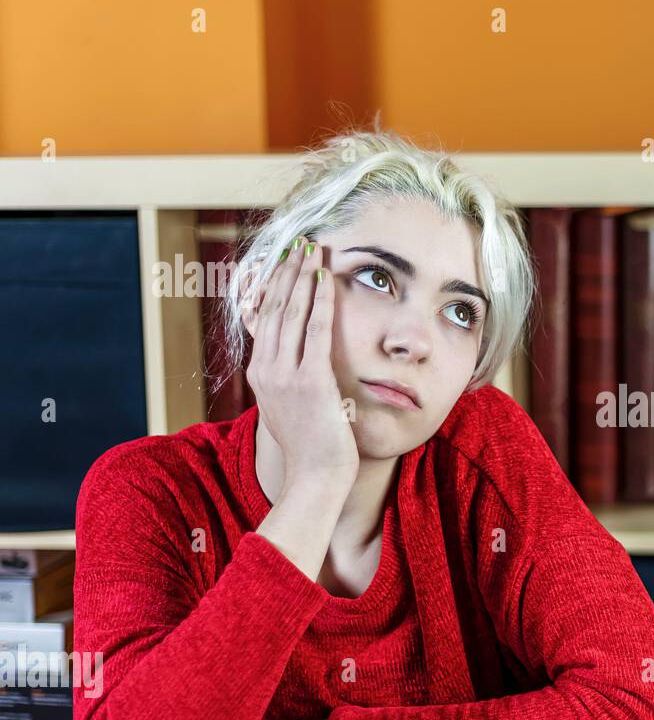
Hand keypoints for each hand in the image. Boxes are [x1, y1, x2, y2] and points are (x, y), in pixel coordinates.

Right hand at [246, 238, 357, 491]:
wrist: (316, 477)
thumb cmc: (312, 447)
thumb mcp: (290, 409)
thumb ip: (287, 382)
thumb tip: (288, 364)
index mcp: (260, 374)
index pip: (264, 319)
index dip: (274, 286)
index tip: (284, 261)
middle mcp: (267, 370)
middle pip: (275, 308)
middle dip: (287, 272)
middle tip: (299, 242)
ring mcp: (285, 376)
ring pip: (292, 313)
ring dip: (303, 277)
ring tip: (312, 249)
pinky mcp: (310, 381)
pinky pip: (316, 331)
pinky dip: (320, 301)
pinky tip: (326, 279)